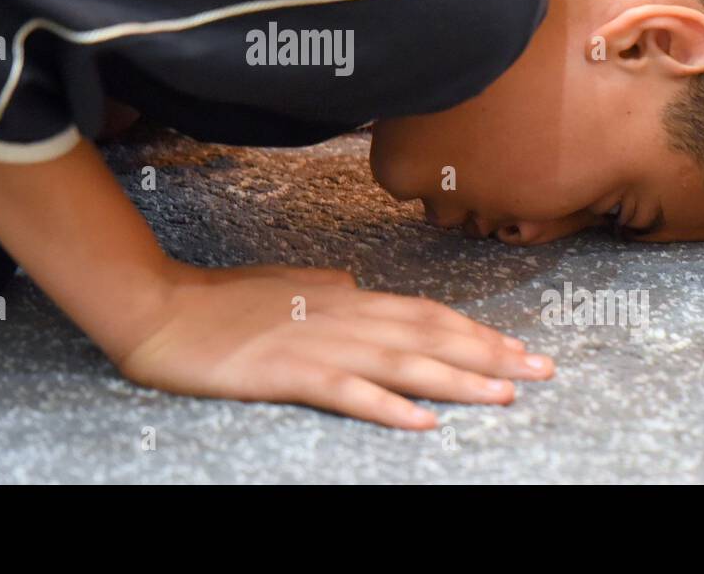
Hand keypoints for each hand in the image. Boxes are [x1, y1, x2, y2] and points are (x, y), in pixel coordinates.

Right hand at [112, 263, 553, 429]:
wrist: (162, 309)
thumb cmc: (222, 301)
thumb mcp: (288, 283)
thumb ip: (330, 287)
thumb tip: (360, 283)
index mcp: (344, 293)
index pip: (425, 313)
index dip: (475, 331)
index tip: (520, 347)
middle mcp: (342, 312)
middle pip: (428, 335)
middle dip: (488, 353)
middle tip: (541, 369)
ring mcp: (317, 342)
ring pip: (401, 362)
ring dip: (456, 378)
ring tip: (504, 394)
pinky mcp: (288, 372)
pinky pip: (348, 392)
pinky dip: (389, 406)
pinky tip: (424, 421)